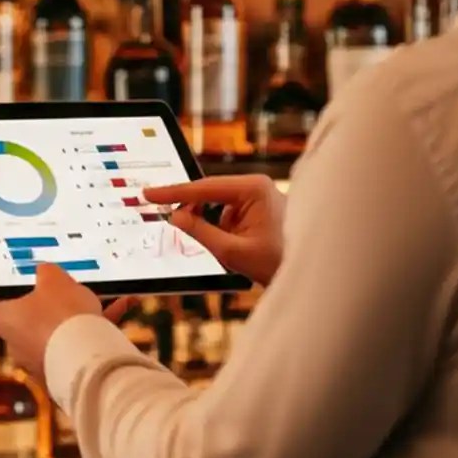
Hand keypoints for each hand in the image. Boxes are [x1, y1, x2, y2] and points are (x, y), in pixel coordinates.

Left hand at [0, 263, 103, 384]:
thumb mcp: (53, 278)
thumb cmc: (61, 314)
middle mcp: (16, 340)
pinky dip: (97, 323)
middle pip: (30, 311)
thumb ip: (46, 271)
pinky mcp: (64, 365)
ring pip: (59, 326)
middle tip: (64, 279)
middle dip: (50, 296)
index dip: (4, 281)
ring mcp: (40, 355)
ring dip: (79, 310)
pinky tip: (122, 305)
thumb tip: (45, 271)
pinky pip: (79, 339)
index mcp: (3, 317)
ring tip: (102, 291)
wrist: (87, 357)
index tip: (17, 271)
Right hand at [143, 175, 285, 285]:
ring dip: (212, 226)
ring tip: (228, 248)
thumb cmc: (277, 263)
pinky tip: (233, 245)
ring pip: (217, 206)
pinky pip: (227, 213)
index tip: (149, 193)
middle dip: (193, 211)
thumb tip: (176, 216)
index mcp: (254, 189)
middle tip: (170, 221)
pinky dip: (221, 229)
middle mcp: (257, 185)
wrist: (307, 272)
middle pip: (209, 193)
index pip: (204, 188)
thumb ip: (200, 232)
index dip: (173, 192)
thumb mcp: (232, 251)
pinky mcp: (257, 206)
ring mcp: (258, 195)